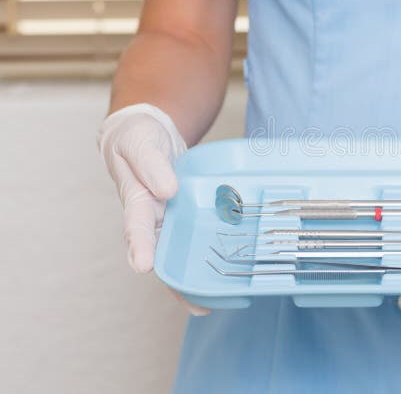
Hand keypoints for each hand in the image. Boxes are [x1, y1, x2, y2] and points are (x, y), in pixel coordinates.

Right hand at [98, 103, 208, 314]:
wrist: (148, 133)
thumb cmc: (137, 139)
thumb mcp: (139, 142)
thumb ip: (151, 163)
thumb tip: (166, 188)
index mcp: (136, 200)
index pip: (137, 225)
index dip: (140, 246)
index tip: (142, 265)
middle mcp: (153, 218)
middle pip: (162, 254)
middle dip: (176, 281)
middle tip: (197, 303)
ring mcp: (170, 220)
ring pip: (180, 254)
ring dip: (194, 279)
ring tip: (214, 304)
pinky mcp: (186, 218)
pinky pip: (197, 239)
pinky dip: (208, 256)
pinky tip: (227, 275)